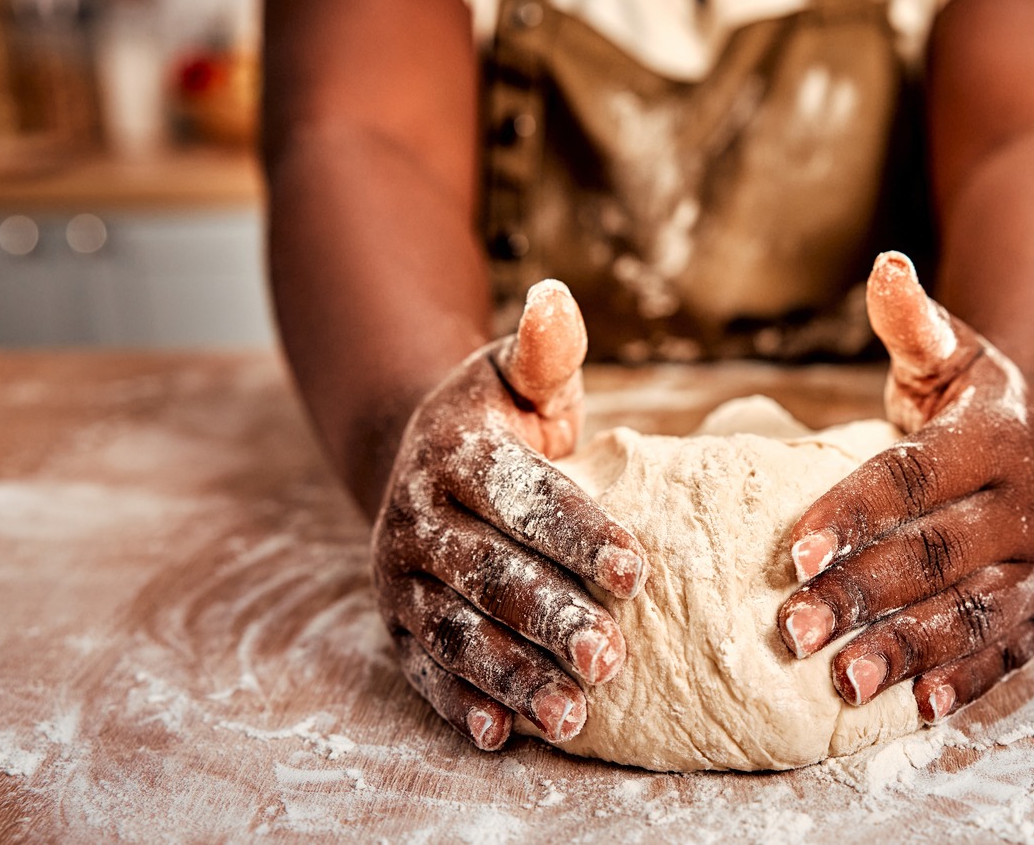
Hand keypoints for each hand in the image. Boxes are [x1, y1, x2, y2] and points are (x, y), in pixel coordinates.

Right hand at [373, 281, 646, 750]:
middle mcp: (416, 518)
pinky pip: (425, 670)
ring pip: (456, 632)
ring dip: (511, 676)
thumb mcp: (520, 378)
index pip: (521, 497)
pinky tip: (502, 736)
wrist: (418, 457)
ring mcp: (401, 578)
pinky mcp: (397, 624)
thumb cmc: (498, 419)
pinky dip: (460, 705)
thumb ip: (545, 351)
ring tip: (571, 714)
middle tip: (611, 658)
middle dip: (549, 619)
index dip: (578, 534)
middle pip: (488, 575)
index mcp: (454, 454)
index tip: (636, 570)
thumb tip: (555, 297)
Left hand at [776, 252, 1033, 720]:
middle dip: (864, 593)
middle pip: (939, 554)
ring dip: (908, 650)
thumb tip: (885, 267)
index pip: (916, 477)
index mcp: (998, 435)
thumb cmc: (970, 400)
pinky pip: (1006, 653)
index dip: (855, 513)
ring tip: (843, 681)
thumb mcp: (946, 354)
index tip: (793, 549)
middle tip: (792, 627)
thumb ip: (913, 322)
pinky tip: (913, 708)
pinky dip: (963, 682)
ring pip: (975, 613)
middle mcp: (1030, 502)